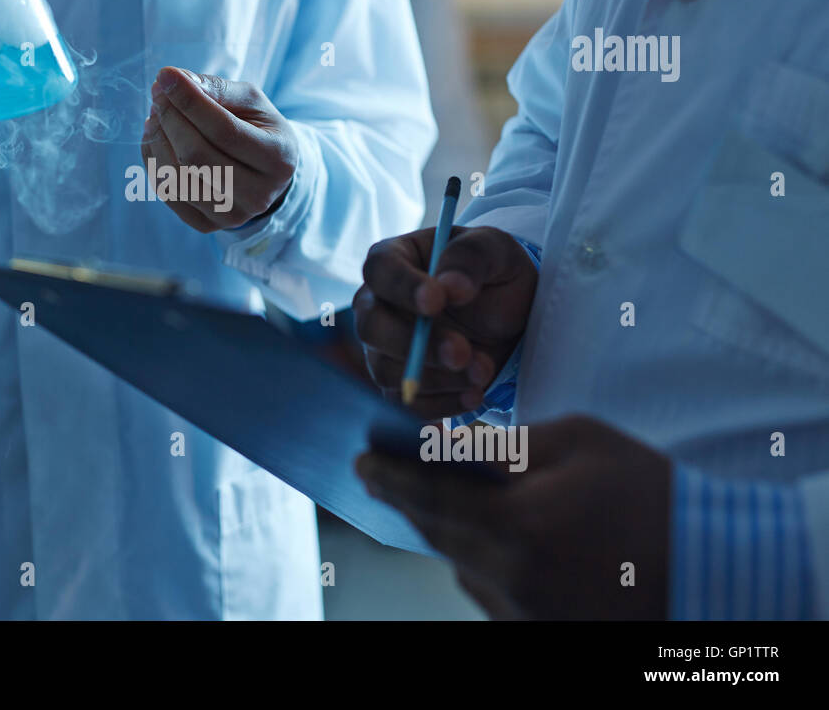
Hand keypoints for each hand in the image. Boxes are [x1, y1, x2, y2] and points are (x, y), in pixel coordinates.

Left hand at [140, 66, 297, 231]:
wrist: (266, 174)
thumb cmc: (258, 129)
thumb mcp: (251, 102)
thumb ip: (218, 89)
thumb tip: (177, 81)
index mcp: (277, 158)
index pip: (224, 130)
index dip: (189, 101)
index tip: (166, 76)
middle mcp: (258, 195)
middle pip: (196, 156)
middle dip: (170, 118)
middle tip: (158, 94)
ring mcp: (232, 215)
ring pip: (177, 177)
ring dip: (157, 139)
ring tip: (157, 114)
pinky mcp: (207, 225)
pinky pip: (168, 193)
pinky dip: (153, 161)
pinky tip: (155, 139)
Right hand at [354, 226, 536, 418]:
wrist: (511, 317)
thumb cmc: (495, 273)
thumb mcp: (495, 251)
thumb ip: (471, 259)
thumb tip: (450, 286)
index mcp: (395, 259)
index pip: (380, 270)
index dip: (402, 287)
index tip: (436, 301)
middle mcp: (378, 304)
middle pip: (372, 327)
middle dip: (416, 344)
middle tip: (461, 351)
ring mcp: (383, 347)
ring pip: (387, 370)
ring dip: (437, 378)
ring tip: (483, 371)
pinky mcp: (400, 383)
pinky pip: (405, 402)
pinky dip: (441, 404)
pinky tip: (475, 394)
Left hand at [356, 416, 670, 618]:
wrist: (715, 565)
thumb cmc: (648, 492)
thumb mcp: (577, 442)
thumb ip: (504, 445)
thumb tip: (448, 448)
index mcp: (516, 526)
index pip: (428, 498)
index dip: (388, 477)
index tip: (358, 462)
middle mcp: (510, 579)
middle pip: (437, 536)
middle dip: (412, 502)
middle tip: (384, 475)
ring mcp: (525, 614)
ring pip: (462, 566)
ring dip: (453, 533)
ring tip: (451, 500)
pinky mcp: (539, 631)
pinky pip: (492, 592)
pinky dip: (486, 561)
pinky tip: (503, 537)